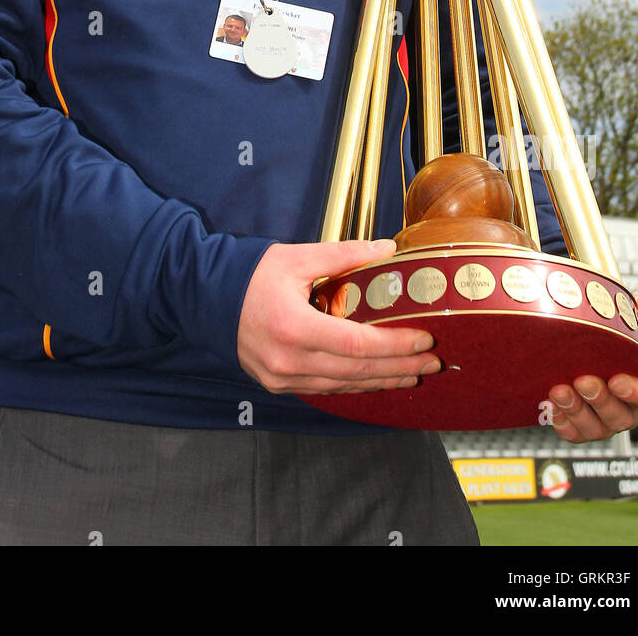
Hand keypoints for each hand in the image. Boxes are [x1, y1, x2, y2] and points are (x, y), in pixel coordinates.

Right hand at [236, 239, 441, 394]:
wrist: (205, 297)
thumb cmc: (249, 275)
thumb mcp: (297, 258)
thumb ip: (344, 255)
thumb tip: (387, 249)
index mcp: (294, 327)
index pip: (358, 345)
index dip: (396, 346)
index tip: (425, 340)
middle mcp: (289, 361)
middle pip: (357, 372)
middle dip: (400, 368)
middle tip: (432, 362)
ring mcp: (282, 378)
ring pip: (344, 387)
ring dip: (382, 381)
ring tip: (413, 374)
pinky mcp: (278, 384)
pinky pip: (326, 389)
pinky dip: (355, 385)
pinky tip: (376, 379)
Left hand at [547, 296, 637, 442]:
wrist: (572, 355)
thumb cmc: (603, 345)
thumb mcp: (619, 325)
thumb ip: (633, 314)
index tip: (617, 379)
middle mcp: (626, 409)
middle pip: (622, 416)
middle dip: (601, 400)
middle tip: (583, 380)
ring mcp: (604, 423)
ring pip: (596, 428)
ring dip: (576, 410)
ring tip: (558, 389)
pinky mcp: (580, 429)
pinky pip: (573, 434)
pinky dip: (561, 421)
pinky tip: (549, 406)